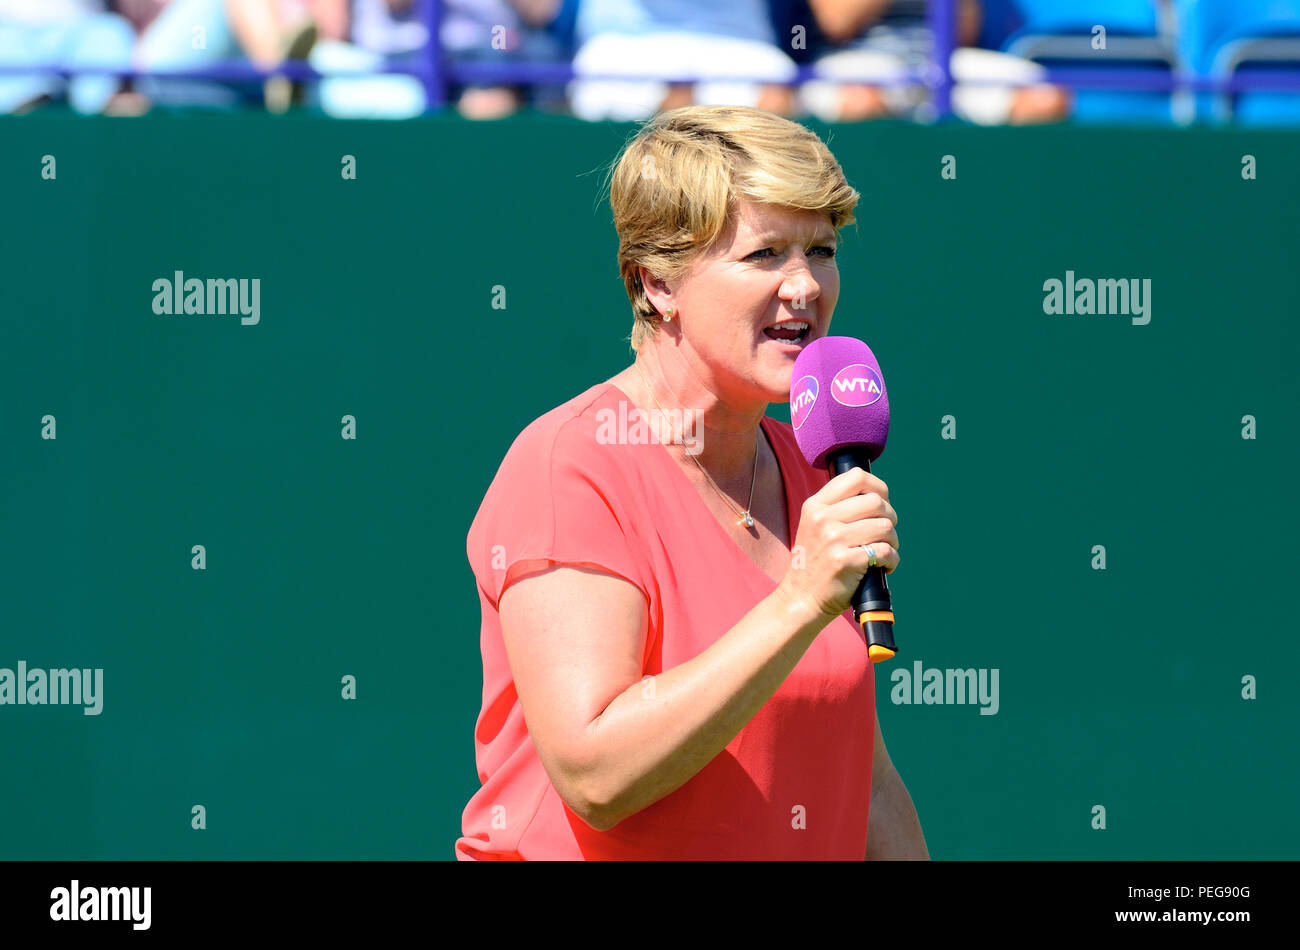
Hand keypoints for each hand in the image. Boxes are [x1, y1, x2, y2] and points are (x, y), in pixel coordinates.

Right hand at [776, 467, 899, 621]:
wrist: (801, 598)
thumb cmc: (815, 562)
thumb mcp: (814, 526)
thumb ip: (837, 507)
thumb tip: (877, 495)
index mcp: (815, 505)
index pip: (856, 477)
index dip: (878, 487)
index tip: (882, 502)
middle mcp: (823, 518)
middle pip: (876, 501)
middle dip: (890, 517)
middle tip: (886, 533)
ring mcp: (833, 539)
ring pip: (885, 526)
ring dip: (893, 541)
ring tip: (884, 552)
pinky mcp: (846, 561)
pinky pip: (885, 551)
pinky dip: (892, 560)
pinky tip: (884, 566)